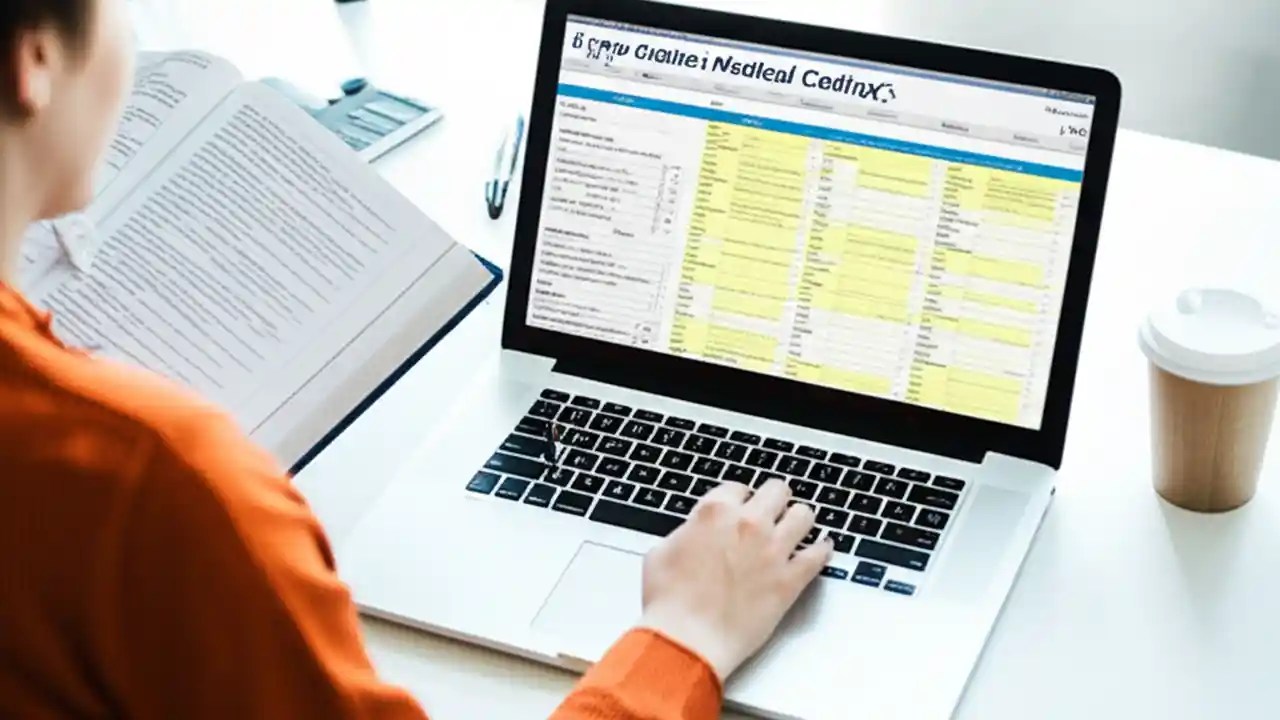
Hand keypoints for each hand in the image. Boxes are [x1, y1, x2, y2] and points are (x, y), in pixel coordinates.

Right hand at [638, 479, 832, 679]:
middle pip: (777, 491)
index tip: (741, 507)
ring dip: (799, 519)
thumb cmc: (669, 602)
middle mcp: (748, 524)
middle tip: (772, 510)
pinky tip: (822, 547)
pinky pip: (818, 555)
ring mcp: (773, 550)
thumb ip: (684, 533)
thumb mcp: (660, 552)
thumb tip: (691, 534)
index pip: (739, 487)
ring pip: (804, 515)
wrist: (687, 639)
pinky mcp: (789, 580)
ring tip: (797, 525)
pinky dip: (822, 549)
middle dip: (773, 499)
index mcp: (715, 512)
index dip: (739, 499)